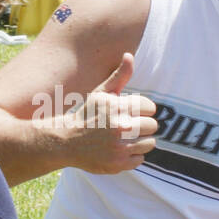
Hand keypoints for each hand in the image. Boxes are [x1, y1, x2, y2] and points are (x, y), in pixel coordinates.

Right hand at [65, 53, 158, 174]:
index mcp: (117, 107)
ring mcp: (119, 147)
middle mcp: (120, 127)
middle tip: (128, 126)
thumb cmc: (87, 114)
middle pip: (153, 125)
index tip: (131, 113)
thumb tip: (129, 55)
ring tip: (125, 138)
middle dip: (143, 125)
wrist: (66, 141)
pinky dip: (132, 156)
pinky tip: (119, 149)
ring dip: (140, 141)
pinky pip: (140, 159)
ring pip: (150, 143)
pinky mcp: (118, 163)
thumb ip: (119, 76)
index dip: (142, 110)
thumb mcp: (101, 93)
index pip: (150, 108)